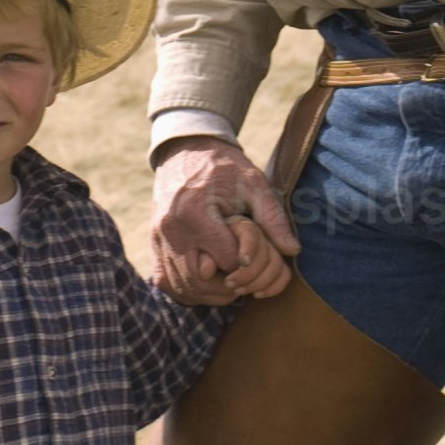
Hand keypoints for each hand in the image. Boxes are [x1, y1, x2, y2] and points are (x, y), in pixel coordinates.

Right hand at [151, 139, 302, 304]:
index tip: (255, 255)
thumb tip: (292, 250)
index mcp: (195, 212)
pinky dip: (188, 289)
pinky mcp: (153, 245)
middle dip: (229, 285)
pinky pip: (167, 282)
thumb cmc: (224, 167)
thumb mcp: (254, 183)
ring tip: (231, 282)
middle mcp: (171, 229)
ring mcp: (157, 239)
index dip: (247, 264)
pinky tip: (208, 280)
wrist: (186, 150)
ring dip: (210, 293)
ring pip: (183, 287)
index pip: (226, 260)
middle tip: (247, 276)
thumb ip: (272, 217)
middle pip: (201, 280)